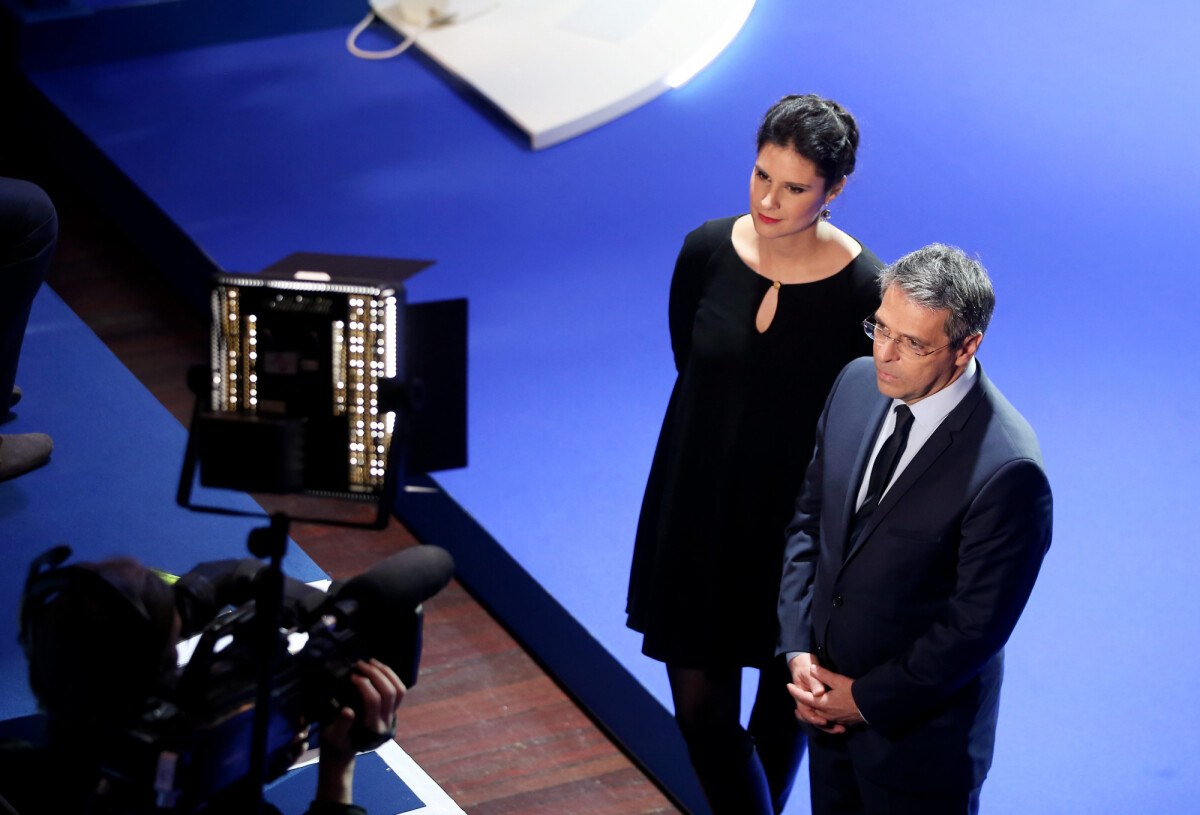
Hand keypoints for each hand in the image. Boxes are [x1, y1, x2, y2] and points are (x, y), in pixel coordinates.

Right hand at [316, 658, 406, 803]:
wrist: (344, 750)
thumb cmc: (336, 741)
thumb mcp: (333, 736)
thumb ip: (341, 725)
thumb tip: (348, 711)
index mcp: (372, 730)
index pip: (374, 701)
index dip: (364, 685)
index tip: (352, 676)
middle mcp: (386, 723)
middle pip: (389, 693)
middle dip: (376, 674)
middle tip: (361, 664)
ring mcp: (392, 717)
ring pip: (399, 691)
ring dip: (387, 673)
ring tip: (371, 662)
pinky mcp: (392, 711)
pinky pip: (399, 691)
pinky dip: (390, 677)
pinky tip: (377, 669)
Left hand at [787, 662, 863, 734]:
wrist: (872, 706)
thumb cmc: (854, 692)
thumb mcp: (838, 680)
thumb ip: (823, 675)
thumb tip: (811, 668)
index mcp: (823, 704)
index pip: (804, 698)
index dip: (795, 692)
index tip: (788, 686)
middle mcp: (826, 714)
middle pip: (810, 710)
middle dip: (802, 704)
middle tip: (797, 697)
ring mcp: (835, 720)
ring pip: (819, 717)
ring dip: (812, 712)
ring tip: (808, 707)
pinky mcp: (844, 723)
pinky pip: (830, 722)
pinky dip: (824, 718)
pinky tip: (826, 715)